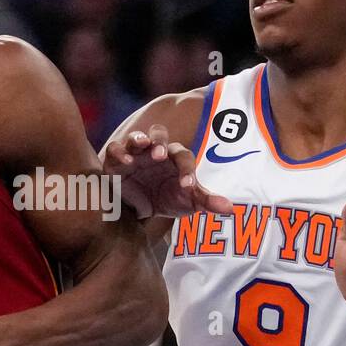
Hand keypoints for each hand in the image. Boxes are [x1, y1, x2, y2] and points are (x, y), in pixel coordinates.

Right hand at [101, 125, 232, 219]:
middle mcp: (155, 151)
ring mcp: (135, 154)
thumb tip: (230, 209)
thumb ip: (206, 201)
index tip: (187, 185)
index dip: (187, 169)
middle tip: (161, 155)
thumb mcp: (187, 202)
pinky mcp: (115, 161)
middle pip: (159, 134)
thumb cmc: (167, 199)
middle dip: (161, 141)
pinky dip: (119, 152)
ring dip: (139, 139)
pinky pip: (115, 149)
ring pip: (136, 137)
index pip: (183, 157)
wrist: (139, 211)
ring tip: (142, 147)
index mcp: (175, 158)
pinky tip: (125, 162)